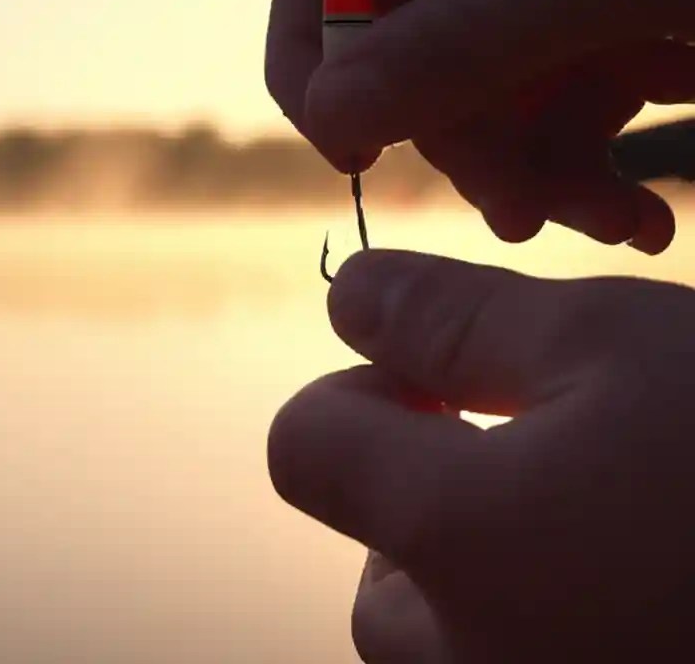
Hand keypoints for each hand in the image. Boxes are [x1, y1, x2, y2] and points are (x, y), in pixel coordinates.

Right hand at [264, 0, 694, 252]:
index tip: (355, 162)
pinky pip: (558, 99)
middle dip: (468, 148)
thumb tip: (328, 116)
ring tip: (617, 225)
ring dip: (539, 177)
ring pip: (485, 92)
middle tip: (521, 217)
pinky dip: (591, 165)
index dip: (316, 61)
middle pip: (408, 44)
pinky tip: (640, 214)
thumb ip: (469, 34)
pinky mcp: (607, 14)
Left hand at [268, 250, 694, 661]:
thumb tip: (349, 297)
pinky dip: (542, 626)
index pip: (301, 446)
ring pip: (448, 649)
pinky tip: (625, 573)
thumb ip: (457, 323)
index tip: (457, 380)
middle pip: (376, 580)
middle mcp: (470, 659)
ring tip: (594, 521)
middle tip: (545, 459)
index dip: (360, 392)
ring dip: (484, 582)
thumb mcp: (611, 344)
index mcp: (449, 536)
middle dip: (428, 507)